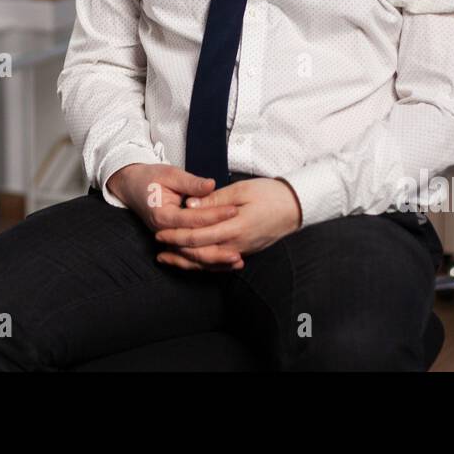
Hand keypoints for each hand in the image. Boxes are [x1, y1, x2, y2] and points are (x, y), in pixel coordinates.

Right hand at [107, 164, 241, 268]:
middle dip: (218, 248)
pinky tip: (225, 265)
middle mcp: (164, 232)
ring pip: (193, 257)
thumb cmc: (150, 178)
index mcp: (162, 215)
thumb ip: (190, 183)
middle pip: (194, 246)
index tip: (234, 210)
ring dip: (215, 261)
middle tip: (241, 248)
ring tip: (237, 262)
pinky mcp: (173, 243)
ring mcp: (168, 240)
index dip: (215, 214)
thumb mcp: (169, 174)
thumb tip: (211, 185)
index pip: (193, 219)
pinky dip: (208, 262)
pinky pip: (191, 257)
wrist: (132, 186)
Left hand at [154, 178, 301, 271]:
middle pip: (200, 254)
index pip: (198, 236)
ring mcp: (242, 250)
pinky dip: (203, 264)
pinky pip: (219, 262)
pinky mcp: (245, 251)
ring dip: (186, 261)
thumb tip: (190, 205)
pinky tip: (192, 261)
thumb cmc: (270, 194)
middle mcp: (237, 244)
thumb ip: (214, 199)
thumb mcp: (241, 190)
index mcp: (234, 227)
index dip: (176, 236)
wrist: (296, 207)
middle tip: (158, 246)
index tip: (160, 232)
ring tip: (168, 258)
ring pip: (208, 262)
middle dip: (177, 250)